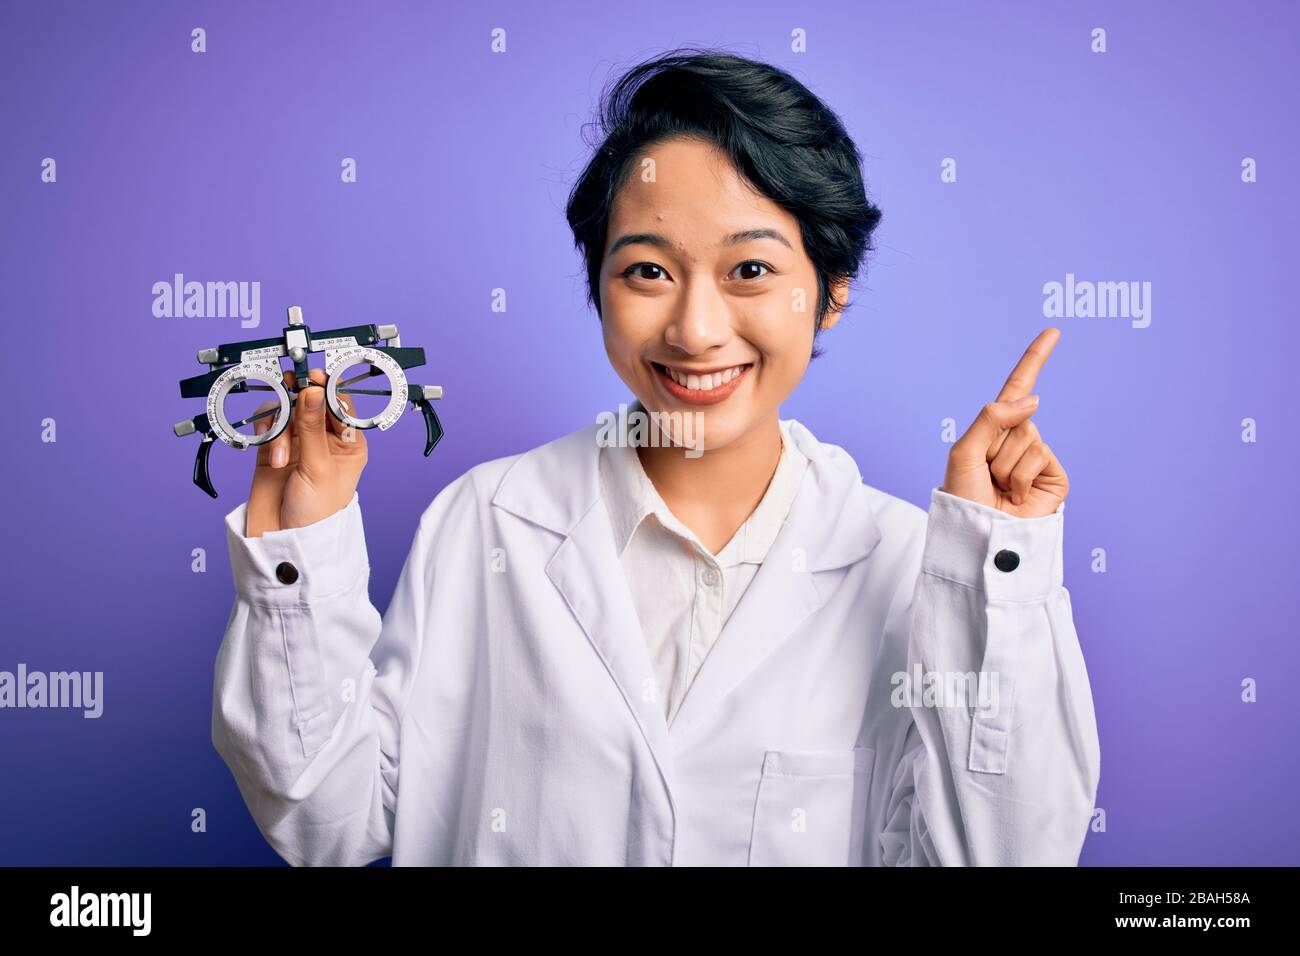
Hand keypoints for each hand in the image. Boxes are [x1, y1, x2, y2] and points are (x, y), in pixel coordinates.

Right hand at [245, 368, 368, 536]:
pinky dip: (266, 430)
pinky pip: (268, 423)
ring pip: (287, 412)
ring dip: (280, 428)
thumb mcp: (318, 467)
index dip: (327, 389)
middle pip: (310, 402)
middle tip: (289, 398)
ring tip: (280, 457)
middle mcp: (324, 440)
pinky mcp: (272, 448)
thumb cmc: (316, 513)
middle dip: (298, 403)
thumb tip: (312, 390)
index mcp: (348, 444)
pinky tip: (268, 450)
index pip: (340, 405)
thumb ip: (313, 427)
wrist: (284, 541)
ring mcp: (297, 443)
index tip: (312, 379)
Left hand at [941, 327, 1068, 517]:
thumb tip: (1033, 399)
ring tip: (998, 488)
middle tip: (987, 474)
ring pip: (1029, 437)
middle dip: (996, 445)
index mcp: (994, 431)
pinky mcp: (1055, 477)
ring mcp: (1039, 459)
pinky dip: (1021, 476)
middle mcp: (1018, 441)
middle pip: (1019, 417)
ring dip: (1005, 465)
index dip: (1035, 360)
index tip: (1053, 332)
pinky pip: (1040, 455)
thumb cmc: (964, 497)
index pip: (1018, 389)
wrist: (979, 536)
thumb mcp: (965, 451)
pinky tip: (1015, 496)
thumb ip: (992, 418)